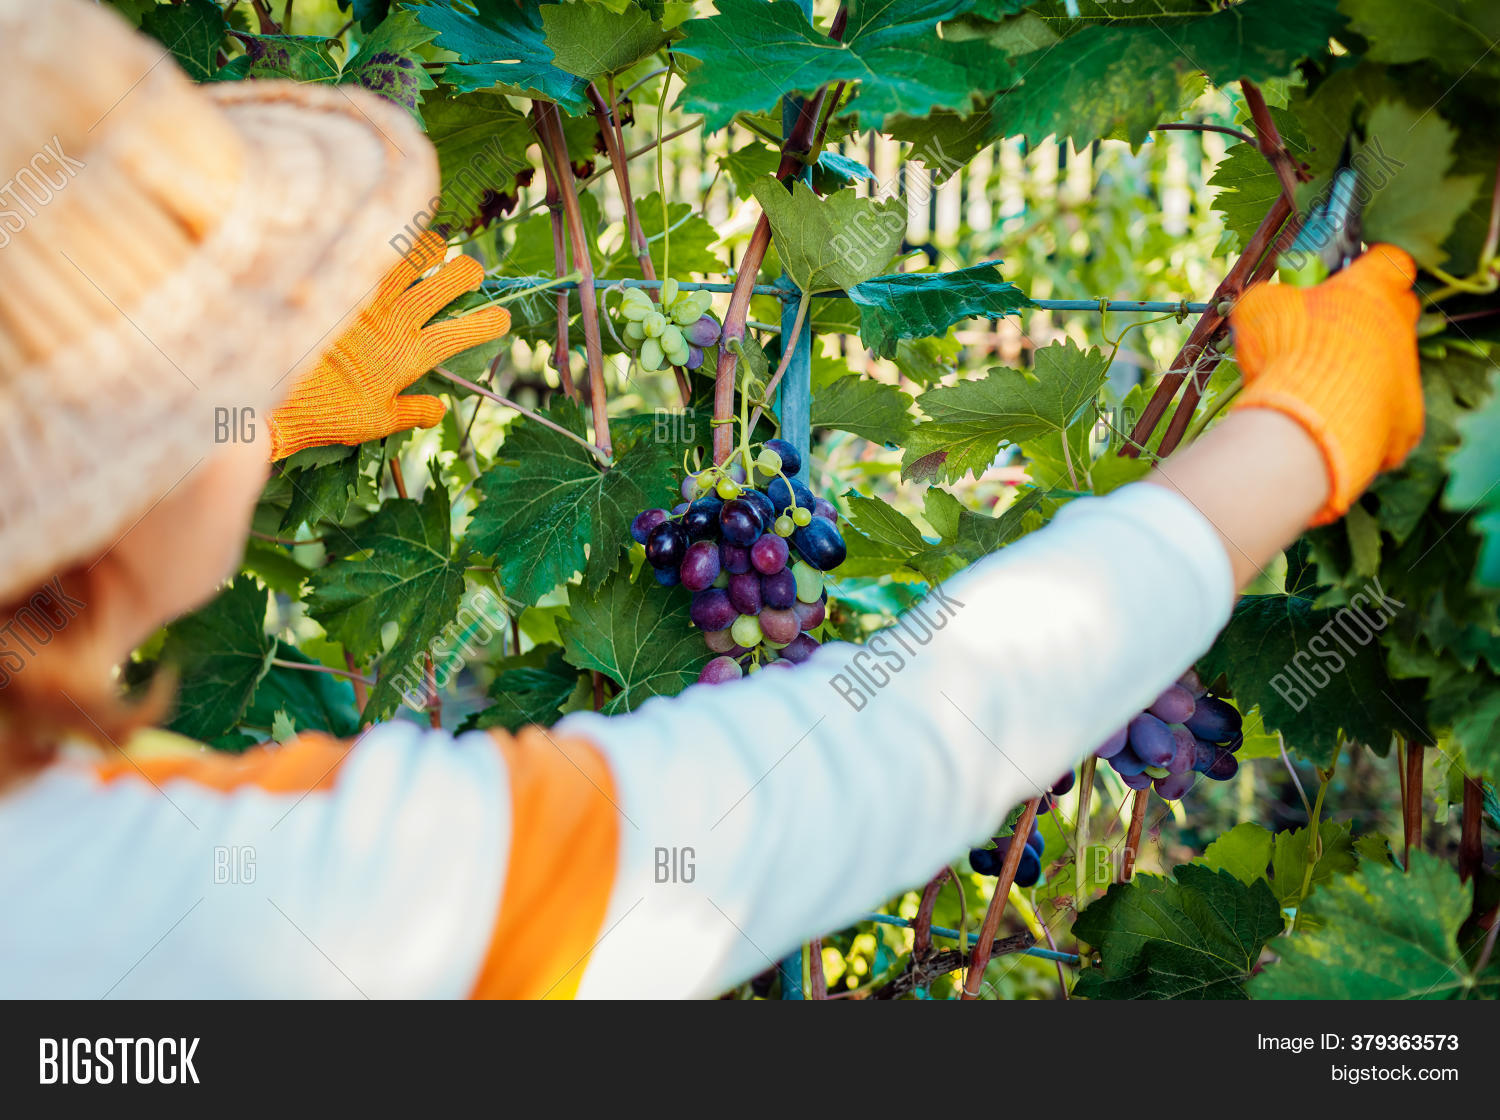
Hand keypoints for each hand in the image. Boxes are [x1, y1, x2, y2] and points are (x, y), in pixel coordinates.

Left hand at [268, 231, 509, 459]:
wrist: (279, 394)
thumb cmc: (330, 412)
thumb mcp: (378, 422)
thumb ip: (414, 412)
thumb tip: (440, 410)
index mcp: (410, 356)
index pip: (460, 333)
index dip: (488, 323)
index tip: (503, 318)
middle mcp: (395, 321)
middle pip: (444, 284)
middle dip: (467, 274)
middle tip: (474, 273)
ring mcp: (367, 300)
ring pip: (409, 258)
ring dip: (429, 249)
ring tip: (436, 246)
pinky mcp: (339, 288)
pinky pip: (369, 256)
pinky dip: (386, 247)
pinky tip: (388, 241)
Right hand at [1229, 243, 1421, 524]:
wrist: (1311, 419)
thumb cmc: (1286, 352)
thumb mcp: (1260, 308)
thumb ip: (1273, 296)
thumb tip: (1271, 300)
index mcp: (1371, 289)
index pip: (1389, 261)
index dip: (1369, 268)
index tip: (1349, 277)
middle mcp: (1399, 325)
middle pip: (1398, 310)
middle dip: (1370, 316)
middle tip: (1331, 331)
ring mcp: (1408, 372)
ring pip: (1392, 361)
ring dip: (1364, 367)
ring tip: (1323, 383)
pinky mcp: (1408, 415)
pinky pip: (1390, 407)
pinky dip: (1365, 410)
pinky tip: (1334, 417)